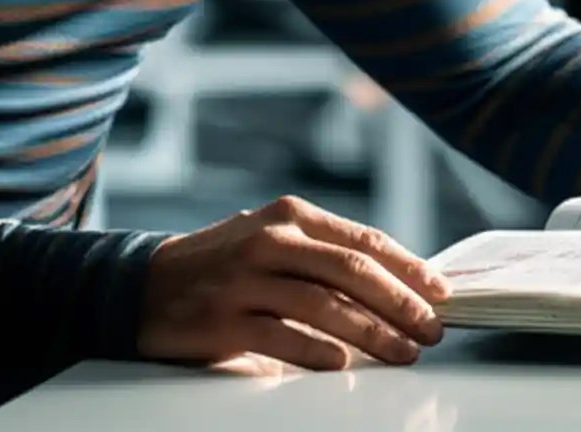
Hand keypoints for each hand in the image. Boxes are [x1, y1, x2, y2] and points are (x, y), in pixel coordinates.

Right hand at [138, 196, 450, 370]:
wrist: (140, 285)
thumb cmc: (223, 264)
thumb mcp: (273, 239)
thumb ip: (325, 254)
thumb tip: (399, 284)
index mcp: (291, 215)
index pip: (364, 240)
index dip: (409, 268)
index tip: (440, 293)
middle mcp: (270, 239)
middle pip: (352, 272)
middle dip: (401, 304)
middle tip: (431, 329)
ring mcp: (244, 279)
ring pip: (325, 306)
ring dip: (373, 334)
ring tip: (403, 352)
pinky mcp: (222, 318)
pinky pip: (282, 339)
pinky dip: (319, 353)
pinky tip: (344, 365)